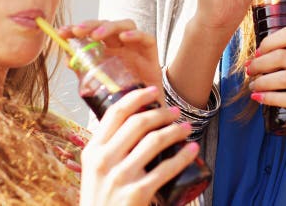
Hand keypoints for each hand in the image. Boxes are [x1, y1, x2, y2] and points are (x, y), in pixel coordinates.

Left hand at [61, 19, 163, 100]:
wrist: (145, 112)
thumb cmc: (122, 98)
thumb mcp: (100, 86)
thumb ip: (85, 73)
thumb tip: (69, 61)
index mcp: (106, 50)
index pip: (90, 33)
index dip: (76, 30)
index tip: (61, 32)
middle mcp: (121, 45)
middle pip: (107, 25)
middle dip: (90, 25)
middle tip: (77, 30)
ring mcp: (136, 47)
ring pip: (125, 25)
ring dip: (109, 27)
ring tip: (96, 35)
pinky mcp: (151, 54)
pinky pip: (147, 38)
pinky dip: (136, 35)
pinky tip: (124, 38)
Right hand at [79, 86, 198, 205]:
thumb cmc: (101, 199)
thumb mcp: (95, 172)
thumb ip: (108, 150)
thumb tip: (133, 124)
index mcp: (92, 151)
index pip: (115, 113)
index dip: (136, 97)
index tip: (152, 90)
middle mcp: (103, 161)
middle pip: (138, 123)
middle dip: (161, 113)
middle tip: (176, 112)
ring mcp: (119, 178)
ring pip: (154, 142)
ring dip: (175, 131)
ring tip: (187, 128)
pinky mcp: (136, 194)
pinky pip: (165, 169)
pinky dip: (183, 157)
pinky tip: (193, 150)